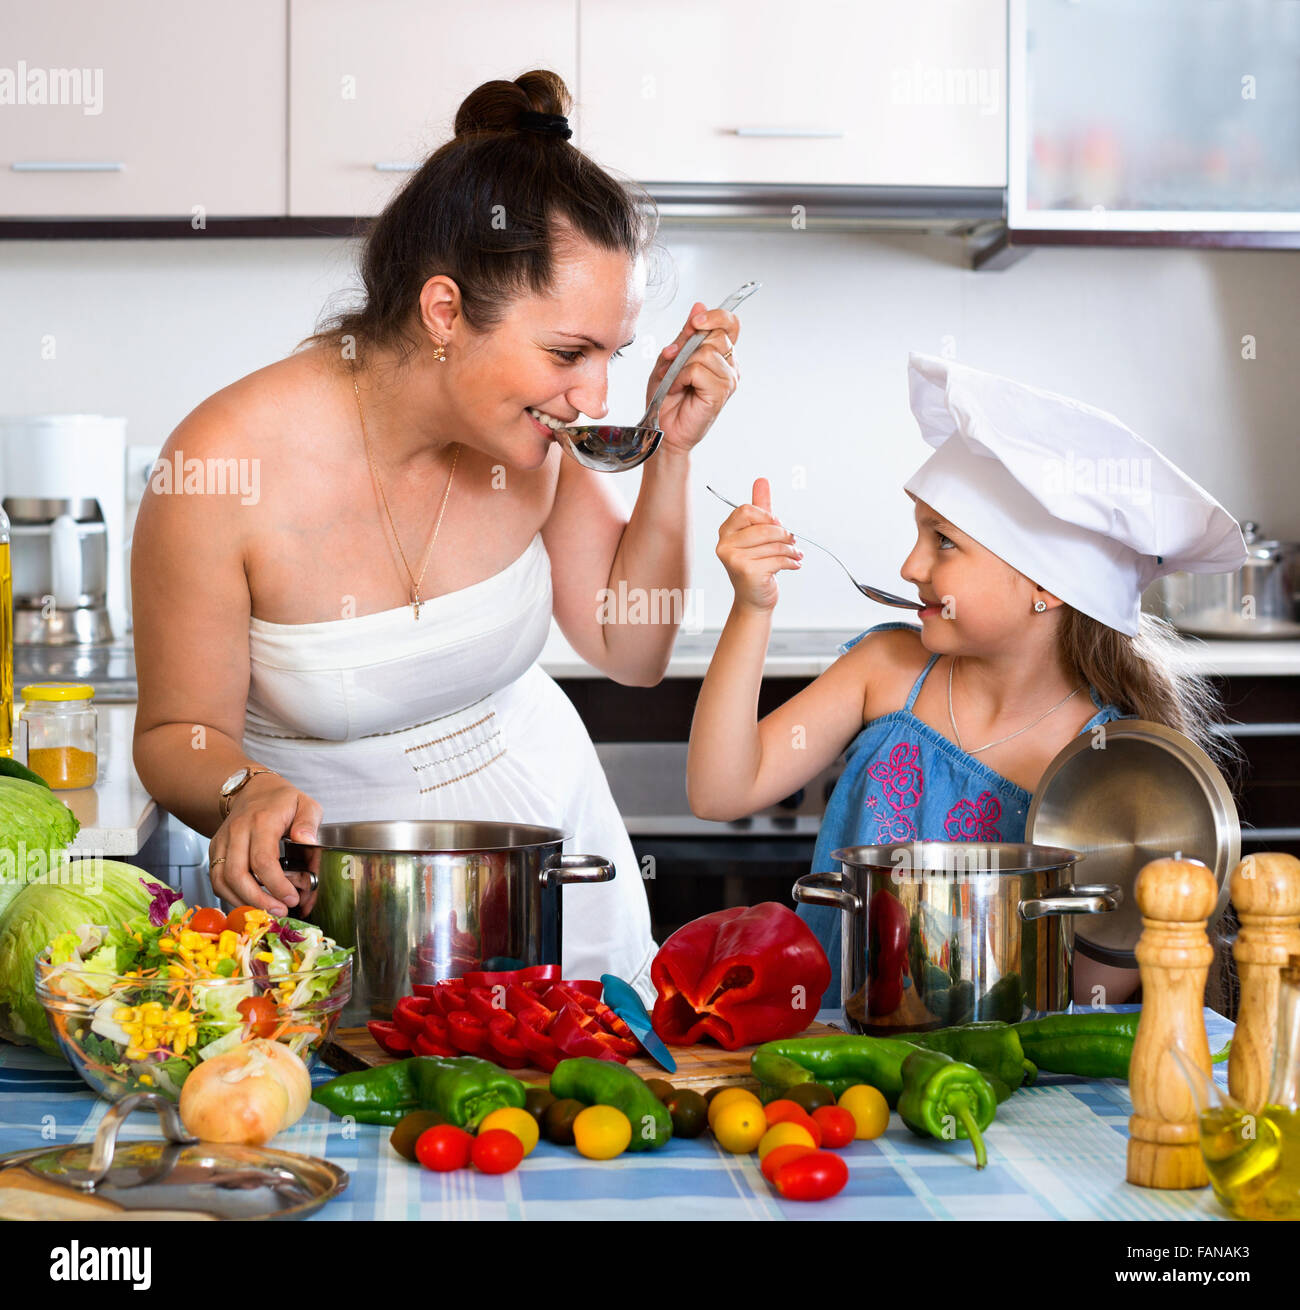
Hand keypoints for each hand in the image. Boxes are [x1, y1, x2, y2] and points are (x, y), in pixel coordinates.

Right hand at [208, 775, 322, 917]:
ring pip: (222, 880)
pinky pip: (216, 879)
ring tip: (266, 911)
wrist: (254, 790)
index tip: (292, 898)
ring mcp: (223, 841)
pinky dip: (230, 896)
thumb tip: (307, 842)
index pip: (263, 860)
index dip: (276, 884)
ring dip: (243, 901)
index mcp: (261, 821)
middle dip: (258, 900)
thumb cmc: (282, 801)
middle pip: (238, 874)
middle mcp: (237, 831)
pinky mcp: (215, 850)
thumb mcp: (305, 805)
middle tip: (280, 910)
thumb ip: (308, 823)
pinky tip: (249, 902)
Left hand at [646, 299, 740, 455]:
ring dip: (682, 366)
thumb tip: (699, 305)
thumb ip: (686, 334)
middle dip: (688, 345)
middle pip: (716, 335)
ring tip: (676, 381)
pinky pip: (698, 370)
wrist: (661, 427)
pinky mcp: (721, 392)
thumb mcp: (671, 357)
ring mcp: (728, 380)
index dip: (715, 316)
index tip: (696, 321)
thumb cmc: (666, 397)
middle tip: (674, 364)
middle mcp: (730, 365)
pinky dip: (682, 377)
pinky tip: (679, 388)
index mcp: (721, 354)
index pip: (730, 323)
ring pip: (705, 352)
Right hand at [715, 477, 801, 612]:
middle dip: (784, 534)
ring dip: (792, 550)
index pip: (747, 510)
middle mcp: (724, 544)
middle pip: (763, 527)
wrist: (754, 598)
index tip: (779, 525)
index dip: (767, 516)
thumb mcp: (758, 533)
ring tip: (796, 555)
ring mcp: (733, 559)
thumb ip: (760, 508)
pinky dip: (791, 561)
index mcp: (726, 531)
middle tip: (793, 542)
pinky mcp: (746, 571)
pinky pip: (777, 559)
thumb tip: (761, 480)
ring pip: (773, 544)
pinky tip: (794, 565)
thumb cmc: (756, 564)